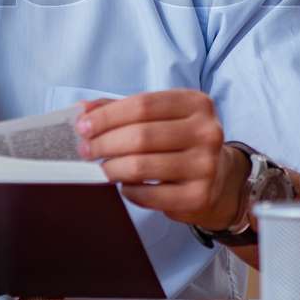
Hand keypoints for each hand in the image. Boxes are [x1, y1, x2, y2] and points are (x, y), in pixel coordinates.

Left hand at [74, 90, 245, 230]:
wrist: (218, 178)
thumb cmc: (178, 142)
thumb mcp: (157, 117)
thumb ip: (120, 109)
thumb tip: (81, 111)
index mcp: (196, 103)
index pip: (142, 104)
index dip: (107, 116)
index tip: (82, 127)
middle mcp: (207, 132)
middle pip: (140, 135)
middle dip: (104, 143)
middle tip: (85, 151)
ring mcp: (206, 165)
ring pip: (142, 166)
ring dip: (112, 168)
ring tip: (102, 168)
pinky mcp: (199, 195)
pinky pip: (150, 194)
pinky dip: (129, 190)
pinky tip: (125, 185)